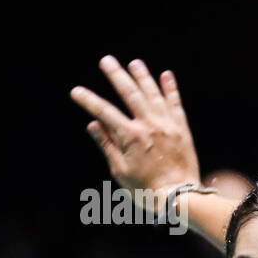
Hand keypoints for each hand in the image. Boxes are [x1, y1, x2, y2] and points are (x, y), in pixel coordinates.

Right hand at [70, 56, 201, 207]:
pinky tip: (166, 75)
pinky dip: (170, 89)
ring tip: (134, 63)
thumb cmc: (146, 188)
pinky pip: (175, 105)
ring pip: (153, 95)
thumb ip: (107, 145)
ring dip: (143, 77)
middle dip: (116, 76)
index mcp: (130, 137)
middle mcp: (149, 126)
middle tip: (106, 60)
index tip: (76, 91)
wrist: (179, 197)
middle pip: (130, 94)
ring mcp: (167, 126)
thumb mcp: (120, 170)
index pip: (104, 112)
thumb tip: (94, 124)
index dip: (89, 100)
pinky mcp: (182, 130)